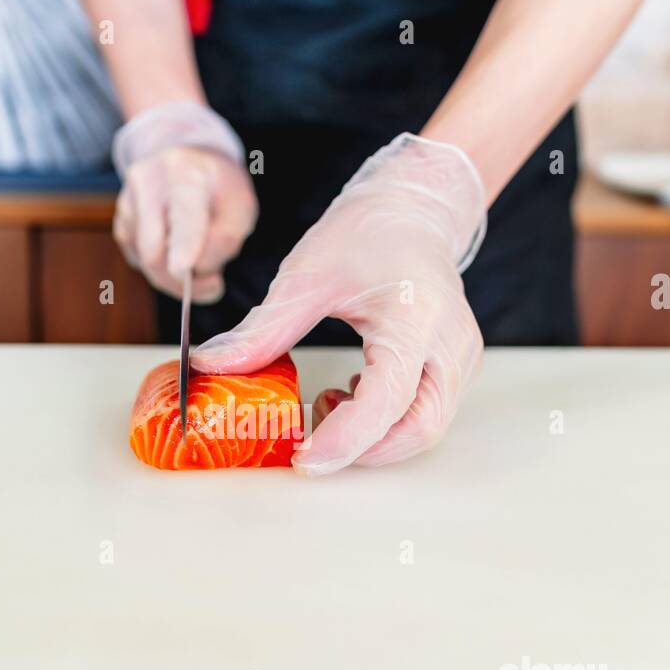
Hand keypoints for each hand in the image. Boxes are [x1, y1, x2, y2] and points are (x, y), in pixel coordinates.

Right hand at [112, 101, 256, 302]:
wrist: (188, 159)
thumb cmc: (220, 187)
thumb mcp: (241, 206)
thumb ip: (226, 238)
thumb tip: (196, 269)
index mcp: (184, 171)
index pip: (183, 213)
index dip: (183, 244)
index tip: (182, 270)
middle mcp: (147, 182)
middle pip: (154, 251)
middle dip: (182, 281)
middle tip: (213, 285)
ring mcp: (128, 201)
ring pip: (146, 261)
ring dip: (175, 275)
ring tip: (199, 261)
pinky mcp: (121, 220)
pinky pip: (140, 259)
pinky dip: (162, 265)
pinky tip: (177, 248)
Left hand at [190, 133, 487, 475]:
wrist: (412, 211)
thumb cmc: (366, 234)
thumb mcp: (305, 277)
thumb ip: (263, 330)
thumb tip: (209, 365)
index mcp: (417, 317)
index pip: (387, 398)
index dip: (346, 438)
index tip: (304, 458)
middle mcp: (450, 343)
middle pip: (418, 428)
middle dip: (361, 449)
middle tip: (309, 438)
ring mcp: (459, 358)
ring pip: (424, 429)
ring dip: (372, 437)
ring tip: (328, 402)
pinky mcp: (456, 367)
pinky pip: (425, 415)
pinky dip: (385, 422)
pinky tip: (351, 392)